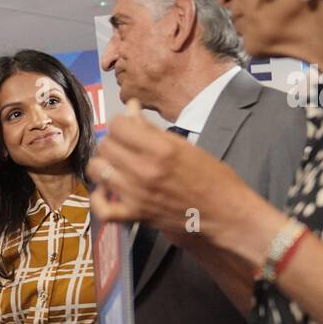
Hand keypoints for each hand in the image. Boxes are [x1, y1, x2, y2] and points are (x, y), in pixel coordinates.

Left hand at [86, 100, 258, 249]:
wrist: (224, 213)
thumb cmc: (212, 177)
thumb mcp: (185, 145)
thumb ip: (152, 129)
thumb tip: (130, 108)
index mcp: (160, 148)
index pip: (118, 125)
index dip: (122, 123)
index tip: (129, 128)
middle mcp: (145, 170)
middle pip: (105, 146)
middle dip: (113, 142)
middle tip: (125, 147)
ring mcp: (137, 194)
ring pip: (98, 170)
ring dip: (105, 165)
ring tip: (117, 166)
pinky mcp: (135, 215)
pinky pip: (101, 208)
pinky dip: (99, 199)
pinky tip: (106, 191)